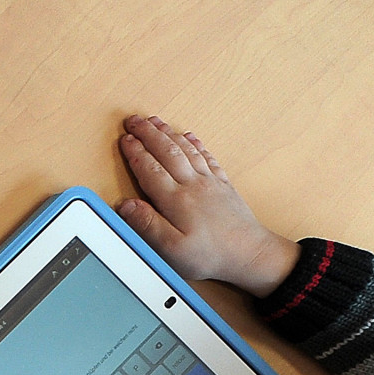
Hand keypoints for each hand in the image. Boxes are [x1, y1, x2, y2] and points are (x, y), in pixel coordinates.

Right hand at [115, 114, 299, 298]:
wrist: (249, 253)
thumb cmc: (210, 255)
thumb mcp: (171, 249)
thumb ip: (147, 224)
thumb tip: (126, 205)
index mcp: (176, 199)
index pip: (150, 169)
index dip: (135, 152)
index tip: (124, 139)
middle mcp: (193, 185)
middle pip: (167, 151)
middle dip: (148, 133)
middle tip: (133, 120)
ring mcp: (209, 182)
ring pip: (186, 149)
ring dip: (168, 133)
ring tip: (155, 121)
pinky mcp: (222, 184)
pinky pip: (207, 157)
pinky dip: (196, 143)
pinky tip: (190, 137)